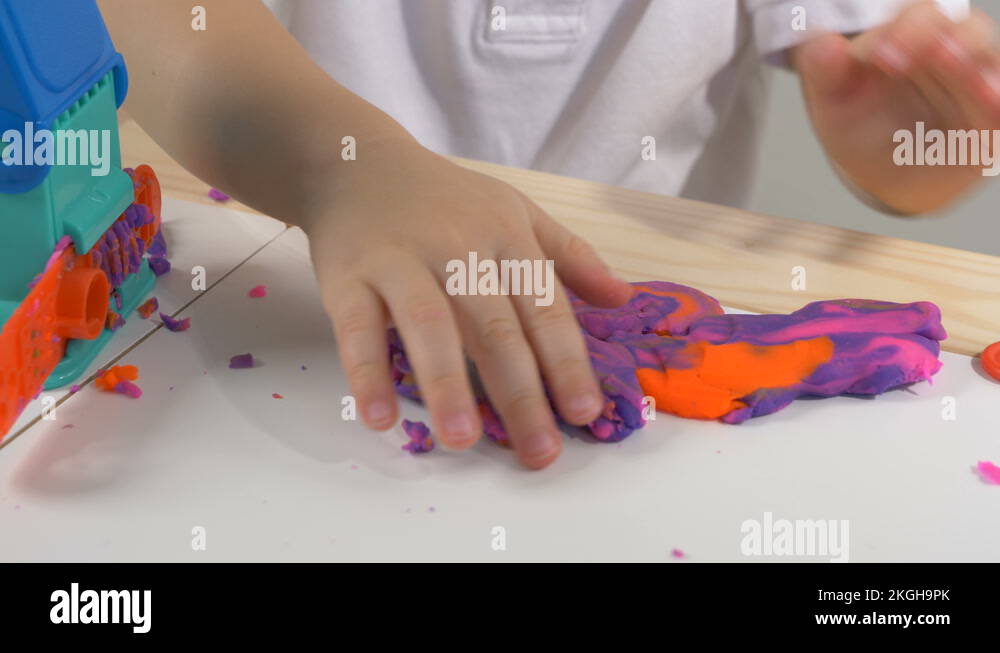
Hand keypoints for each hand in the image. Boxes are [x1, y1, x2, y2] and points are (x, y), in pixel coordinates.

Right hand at [302, 137, 632, 468]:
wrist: (356, 163)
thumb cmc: (445, 199)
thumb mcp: (516, 210)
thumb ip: (570, 255)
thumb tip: (623, 298)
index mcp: (507, 239)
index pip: (545, 310)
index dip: (566, 363)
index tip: (585, 413)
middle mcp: (459, 250)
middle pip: (495, 330)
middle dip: (520, 395)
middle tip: (538, 453)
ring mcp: (401, 262)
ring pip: (430, 327)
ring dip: (447, 385)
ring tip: (462, 439)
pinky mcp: (349, 276)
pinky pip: (358, 329)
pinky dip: (368, 373)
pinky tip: (379, 417)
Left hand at [792, 1, 999, 213]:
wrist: (887, 176)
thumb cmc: (861, 128)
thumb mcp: (834, 103)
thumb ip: (824, 71)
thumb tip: (818, 41)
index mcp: (906, 36)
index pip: (916, 15)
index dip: (904, 30)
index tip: (881, 57)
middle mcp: (947, 49)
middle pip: (959, 27)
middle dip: (941, 42)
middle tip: (927, 58)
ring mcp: (974, 80)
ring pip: (986, 55)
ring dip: (978, 65)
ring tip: (967, 79)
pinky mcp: (992, 113)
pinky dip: (999, 97)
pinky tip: (994, 104)